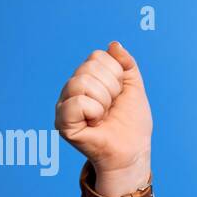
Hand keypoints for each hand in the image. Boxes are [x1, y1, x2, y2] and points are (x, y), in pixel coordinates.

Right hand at [54, 41, 152, 175]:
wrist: (132, 151)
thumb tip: (114, 45)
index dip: (116, 75)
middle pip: (89, 67)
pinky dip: (94, 112)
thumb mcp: (134, 88)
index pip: (98, 57)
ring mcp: (65, 105)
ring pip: (82, 82)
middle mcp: (72, 89)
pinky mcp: (63, 122)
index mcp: (88, 79)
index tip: (119, 95)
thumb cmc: (132, 123)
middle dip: (111, 88)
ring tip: (104, 116)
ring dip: (103, 101)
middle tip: (112, 108)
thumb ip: (126, 65)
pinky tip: (95, 123)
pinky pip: (77, 102)